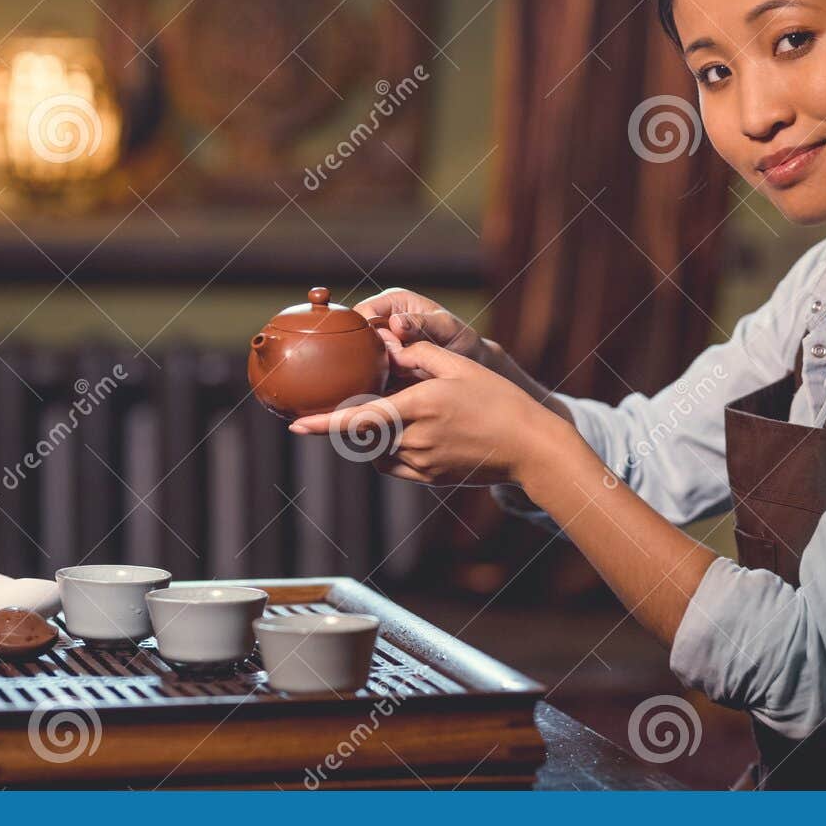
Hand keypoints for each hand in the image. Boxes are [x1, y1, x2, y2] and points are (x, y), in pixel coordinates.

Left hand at [288, 341, 567, 487]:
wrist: (530, 447)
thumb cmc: (499, 401)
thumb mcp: (462, 367)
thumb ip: (421, 354)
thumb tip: (391, 348)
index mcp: (419, 407)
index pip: (359, 419)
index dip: (322, 424)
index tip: (295, 425)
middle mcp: (416, 439)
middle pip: (364, 435)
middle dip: (351, 422)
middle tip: (348, 406)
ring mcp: (422, 463)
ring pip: (377, 452)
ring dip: (372, 436)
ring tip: (393, 415)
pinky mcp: (430, 478)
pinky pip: (395, 465)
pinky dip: (390, 450)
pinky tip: (407, 434)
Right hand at [352, 288, 484, 376]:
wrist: (472, 364)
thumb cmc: (462, 339)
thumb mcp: (446, 328)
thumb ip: (422, 324)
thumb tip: (395, 323)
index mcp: (394, 301)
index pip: (364, 311)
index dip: (368, 330)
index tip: (389, 349)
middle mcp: (383, 320)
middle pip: (356, 336)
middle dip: (369, 353)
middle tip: (395, 367)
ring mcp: (381, 344)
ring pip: (359, 358)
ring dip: (372, 370)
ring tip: (397, 378)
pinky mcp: (383, 365)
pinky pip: (368, 374)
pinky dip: (375, 382)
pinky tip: (390, 389)